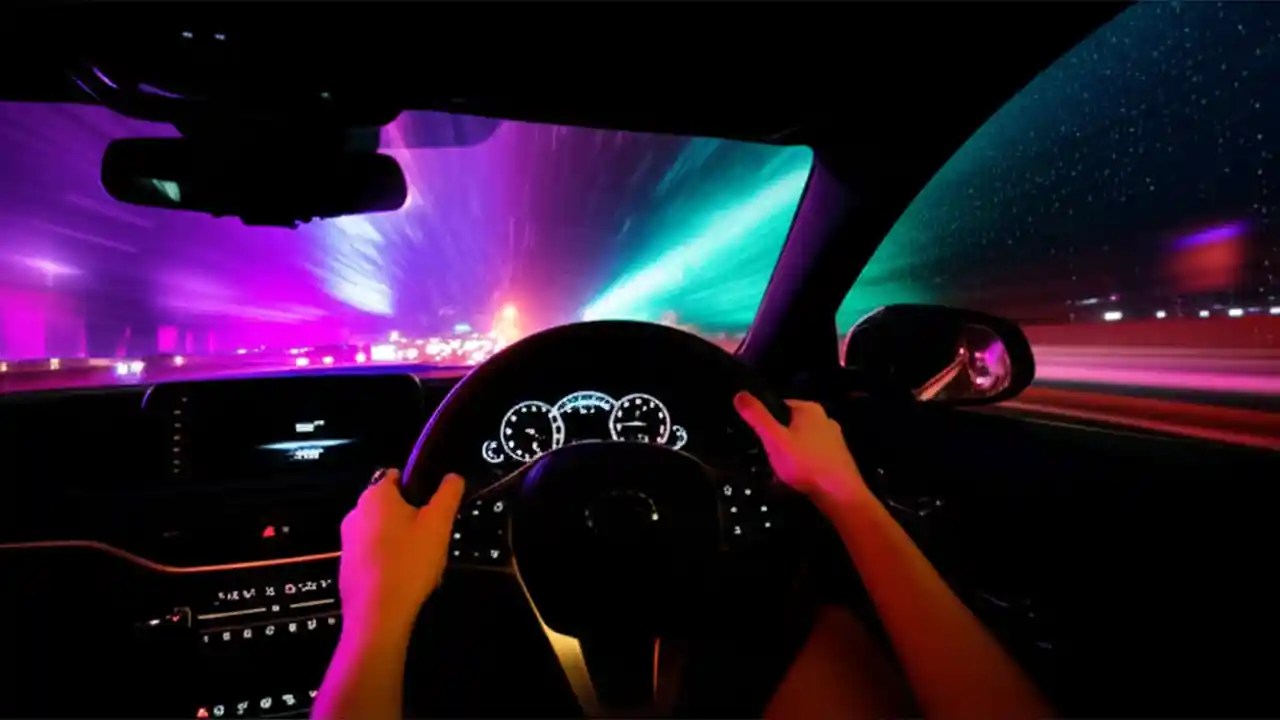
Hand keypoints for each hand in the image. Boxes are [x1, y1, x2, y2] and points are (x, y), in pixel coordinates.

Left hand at [337, 468, 464, 638]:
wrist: (378, 614)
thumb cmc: (409, 562)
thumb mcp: (438, 525)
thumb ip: (448, 495)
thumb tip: (453, 476)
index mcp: (376, 495)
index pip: (396, 475)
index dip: (418, 487)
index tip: (434, 508)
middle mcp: (355, 512)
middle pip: (389, 505)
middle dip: (410, 516)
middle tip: (431, 536)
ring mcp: (347, 540)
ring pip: (381, 530)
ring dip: (399, 539)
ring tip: (419, 560)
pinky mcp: (346, 565)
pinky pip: (372, 553)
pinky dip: (386, 559)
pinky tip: (402, 577)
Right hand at [733, 391, 868, 509]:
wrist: (839, 494)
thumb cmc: (806, 463)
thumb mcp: (774, 439)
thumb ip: (757, 417)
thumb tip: (739, 394)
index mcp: (808, 408)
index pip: (778, 406)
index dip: (765, 421)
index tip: (759, 439)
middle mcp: (824, 418)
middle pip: (789, 424)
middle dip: (778, 440)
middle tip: (769, 457)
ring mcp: (833, 437)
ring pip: (800, 441)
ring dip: (789, 454)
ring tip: (781, 471)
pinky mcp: (837, 455)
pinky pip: (811, 454)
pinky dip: (802, 464)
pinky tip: (797, 478)